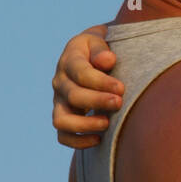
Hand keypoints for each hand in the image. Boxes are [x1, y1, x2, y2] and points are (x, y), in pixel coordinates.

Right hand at [52, 24, 125, 148]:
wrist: (89, 55)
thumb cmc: (99, 48)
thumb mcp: (99, 40)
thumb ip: (101, 49)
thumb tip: (107, 60)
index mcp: (69, 59)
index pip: (80, 73)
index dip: (100, 82)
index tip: (121, 88)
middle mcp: (60, 82)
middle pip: (73, 96)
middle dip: (97, 101)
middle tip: (119, 103)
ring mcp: (59, 101)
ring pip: (61, 120)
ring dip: (84, 125)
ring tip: (107, 123)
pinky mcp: (63, 116)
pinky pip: (63, 136)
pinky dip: (78, 141)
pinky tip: (99, 139)